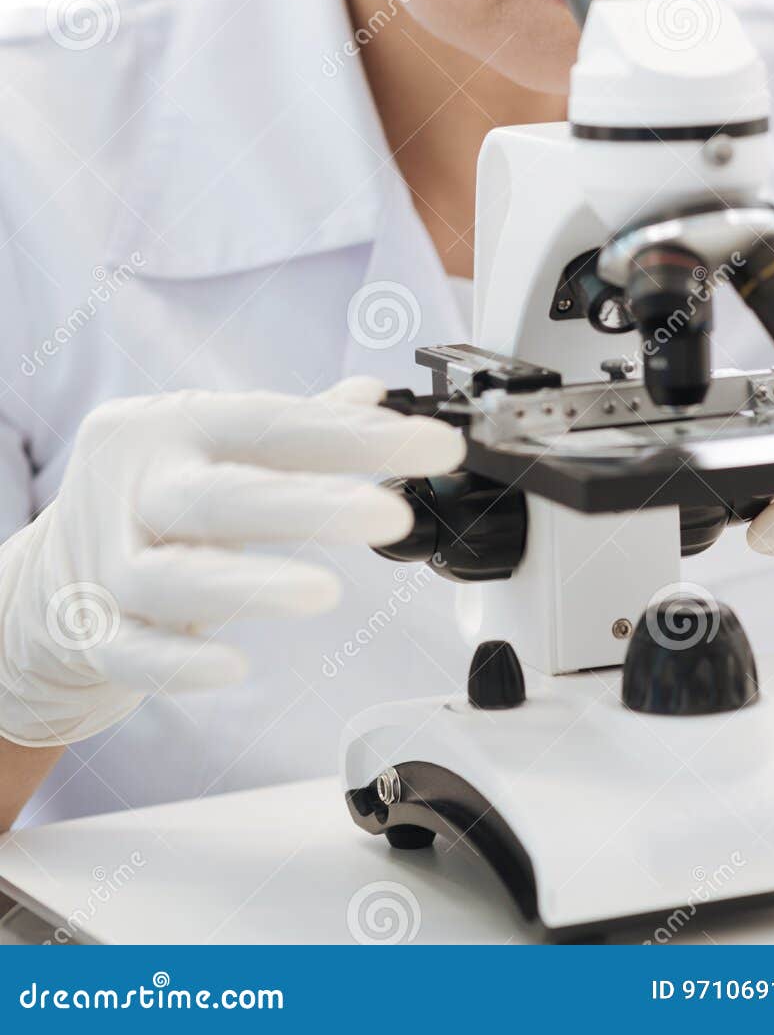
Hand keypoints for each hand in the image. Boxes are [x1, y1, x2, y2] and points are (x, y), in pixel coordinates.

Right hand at [0, 378, 463, 745]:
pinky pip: (135, 652)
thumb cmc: (155, 495)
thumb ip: (295, 424)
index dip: (358, 436)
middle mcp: (136, 488)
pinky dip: (181, 664)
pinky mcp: (93, 634)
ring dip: (249, 586)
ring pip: (170, 578)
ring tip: (324, 593)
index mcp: (173, 427)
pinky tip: (235, 668)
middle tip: (392, 514)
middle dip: (308, 505)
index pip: (272, 424)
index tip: (435, 446)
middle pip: (219, 497)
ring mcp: (108, 563)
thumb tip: (375, 395)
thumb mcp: (213, 441)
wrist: (48, 571)